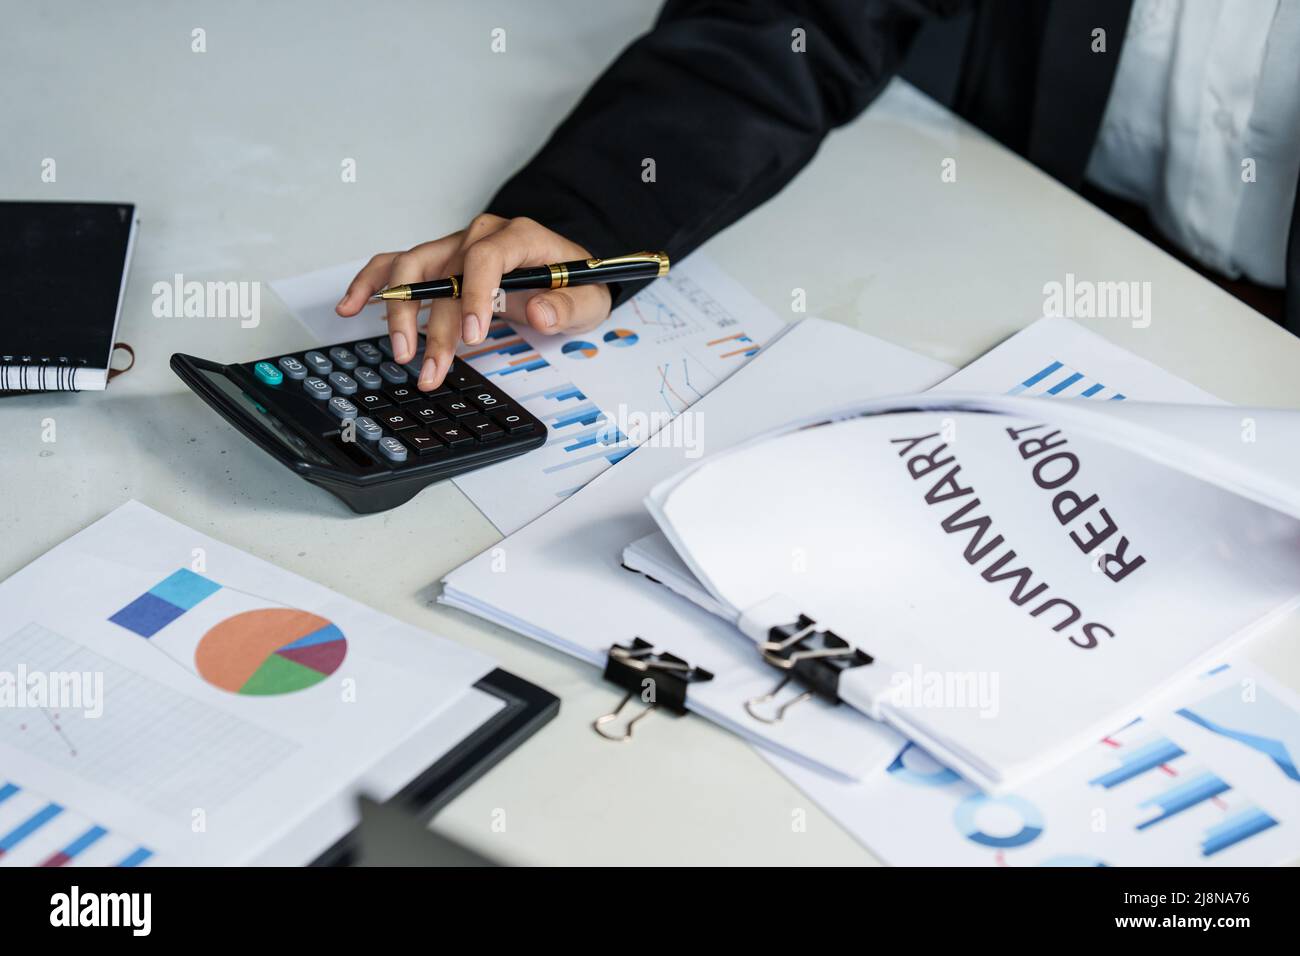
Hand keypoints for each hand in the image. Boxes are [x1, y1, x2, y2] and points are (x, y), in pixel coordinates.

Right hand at [335, 215, 612, 390]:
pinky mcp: (437, 262)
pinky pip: (394, 266)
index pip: (485, 258)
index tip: (472, 337)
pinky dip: (370, 283)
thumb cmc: (574, 283)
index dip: (474, 296)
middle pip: (441, 271)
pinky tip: (350, 306)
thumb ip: (567, 307)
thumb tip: (538, 312)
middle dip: (432, 324)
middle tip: (430, 368)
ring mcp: (453, 247)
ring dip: (399, 311)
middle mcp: (479, 236)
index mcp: (518, 237)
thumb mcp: (588, 299)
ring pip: (411, 269)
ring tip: (400, 352)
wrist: (567, 271)